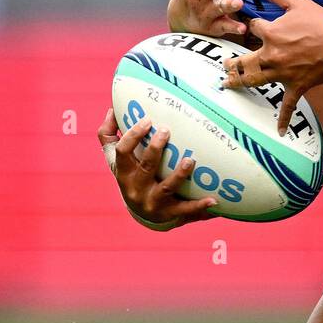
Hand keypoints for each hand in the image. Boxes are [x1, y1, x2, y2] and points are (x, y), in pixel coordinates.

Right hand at [97, 108, 216, 229]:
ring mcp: (153, 201)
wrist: (142, 213)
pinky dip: (200, 205)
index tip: (148, 120)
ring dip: (179, 174)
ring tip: (190, 160)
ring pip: (167, 188)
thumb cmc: (132, 175)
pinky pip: (186, 209)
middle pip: (146, 167)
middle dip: (155, 149)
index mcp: (123, 172)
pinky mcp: (169, 213)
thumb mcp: (116, 159)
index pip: (122, 152)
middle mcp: (136, 187)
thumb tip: (111, 109)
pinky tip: (214, 199)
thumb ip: (109, 135)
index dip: (133, 136)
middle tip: (167, 130)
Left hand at [221, 0, 322, 133]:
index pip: (252, 29)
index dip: (252, 26)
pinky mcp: (296, 86)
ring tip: (227, 84)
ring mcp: (282, 74)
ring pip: (255, 80)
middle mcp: (271, 56)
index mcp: (271, 34)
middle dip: (231, 62)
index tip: (253, 26)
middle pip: (243, 60)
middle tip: (223, 64)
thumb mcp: (298, 3)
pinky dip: (284, 119)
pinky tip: (279, 132)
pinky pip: (289, 105)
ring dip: (239, 83)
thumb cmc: (320, 21)